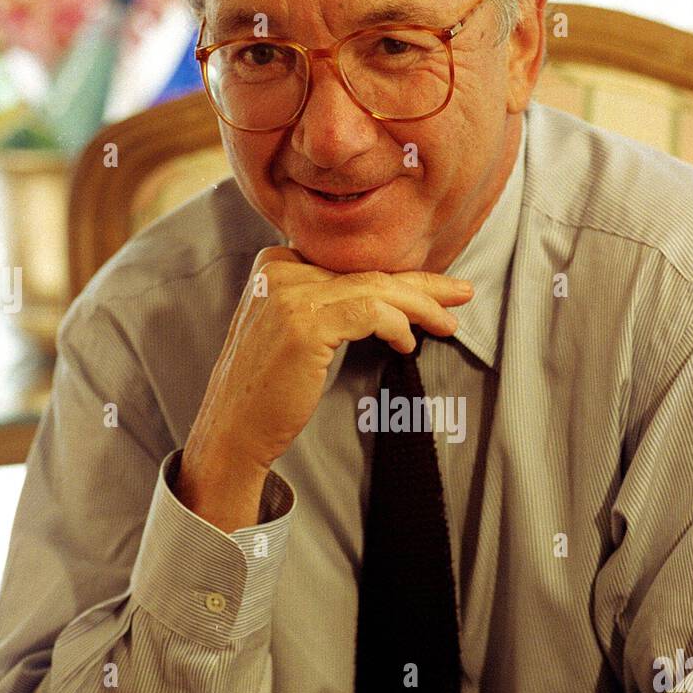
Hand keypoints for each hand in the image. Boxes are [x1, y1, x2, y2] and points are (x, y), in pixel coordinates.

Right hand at [176, 247, 473, 497]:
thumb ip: (322, 303)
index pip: (351, 261)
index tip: (434, 288)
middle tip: (460, 294)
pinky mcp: (305, 323)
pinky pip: (370, 311)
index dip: (398, 274)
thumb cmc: (266, 391)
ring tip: (449, 323)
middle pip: (366, 270)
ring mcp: (290, 293)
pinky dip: (397, 325)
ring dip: (421, 306)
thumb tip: (382, 297)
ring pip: (375, 288)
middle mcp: (280, 270)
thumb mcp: (290, 331)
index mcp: (275, 264)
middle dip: (421, 283)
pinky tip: (407, 342)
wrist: (232, 430)